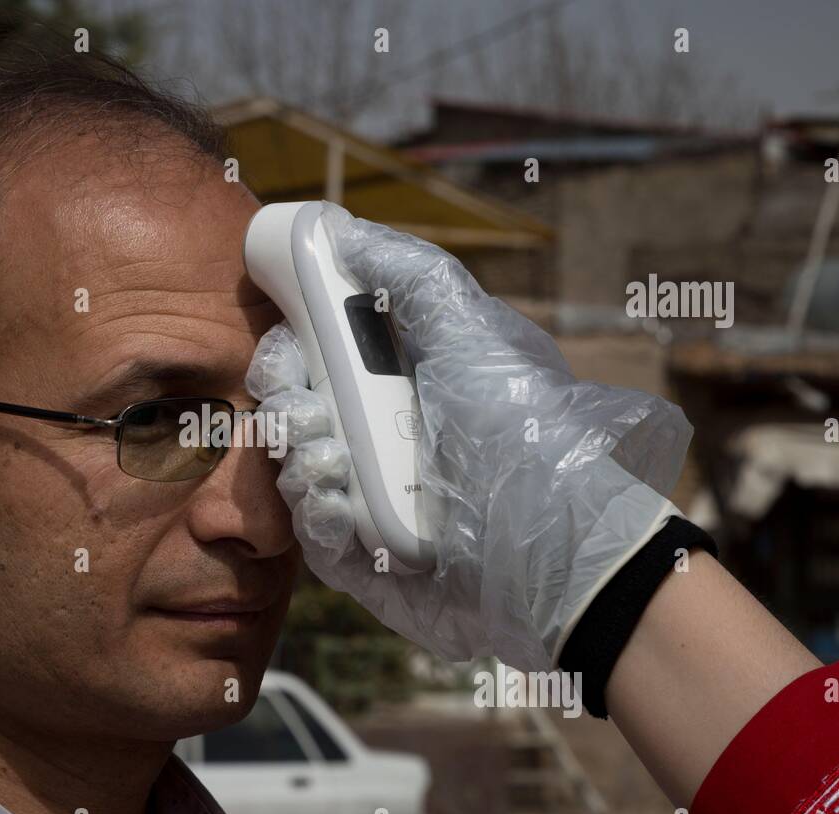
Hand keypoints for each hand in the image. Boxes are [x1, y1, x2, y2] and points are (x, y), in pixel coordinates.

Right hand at [246, 203, 690, 670]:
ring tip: (334, 459)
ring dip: (301, 457)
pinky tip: (341, 506)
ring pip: (292, 469)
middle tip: (310, 407)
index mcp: (401, 383)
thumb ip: (410, 275)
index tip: (285, 338)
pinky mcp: (363, 560)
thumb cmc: (522, 434)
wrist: (554, 549)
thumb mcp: (473, 334)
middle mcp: (380, 439)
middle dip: (288, 401)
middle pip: (292, 409)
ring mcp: (369, 501)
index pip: (317, 356)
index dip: (290, 345)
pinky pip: (310, 533)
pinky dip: (316, 513)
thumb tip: (342, 228)